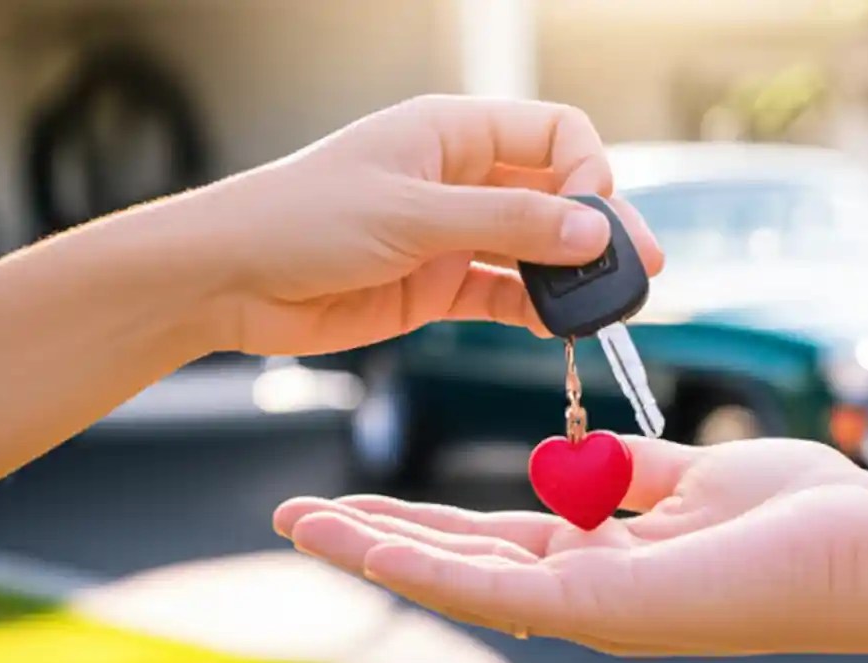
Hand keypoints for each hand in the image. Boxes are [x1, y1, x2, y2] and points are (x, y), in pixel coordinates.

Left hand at [192, 95, 661, 355]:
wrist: (230, 279)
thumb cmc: (301, 219)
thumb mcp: (413, 213)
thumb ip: (508, 222)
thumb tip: (593, 230)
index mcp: (452, 132)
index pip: (554, 133)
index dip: (588, 170)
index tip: (593, 216)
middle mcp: (459, 178)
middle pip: (555, 193)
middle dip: (597, 227)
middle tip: (638, 266)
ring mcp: (450, 234)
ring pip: (534, 248)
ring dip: (570, 274)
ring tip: (606, 306)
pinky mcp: (436, 285)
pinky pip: (502, 293)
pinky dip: (532, 308)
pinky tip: (556, 325)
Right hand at [273, 439, 867, 656]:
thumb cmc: (801, 514)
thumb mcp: (697, 475)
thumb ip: (632, 471)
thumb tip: (582, 458)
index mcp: (604, 557)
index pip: (490, 537)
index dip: (420, 518)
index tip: (361, 499)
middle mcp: (584, 592)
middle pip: (456, 561)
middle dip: (374, 538)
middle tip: (294, 518)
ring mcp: (589, 609)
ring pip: (458, 579)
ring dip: (375, 551)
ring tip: (302, 526)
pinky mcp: (602, 611)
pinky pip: (497, 586)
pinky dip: (426, 565)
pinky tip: (368, 544)